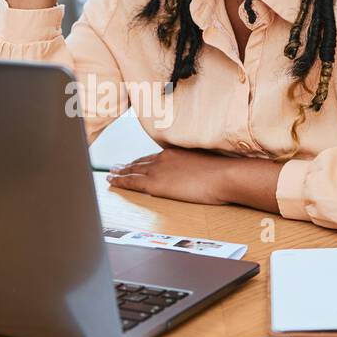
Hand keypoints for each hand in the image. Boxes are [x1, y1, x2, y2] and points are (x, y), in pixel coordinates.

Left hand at [107, 148, 285, 211]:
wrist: (225, 175)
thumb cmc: (223, 172)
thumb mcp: (206, 165)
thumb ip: (195, 167)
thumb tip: (196, 174)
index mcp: (175, 153)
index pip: (153, 158)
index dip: (141, 161)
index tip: (132, 163)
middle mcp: (163, 158)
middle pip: (139, 162)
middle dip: (127, 166)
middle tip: (115, 168)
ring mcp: (158, 169)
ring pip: (132, 171)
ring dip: (119, 173)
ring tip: (110, 175)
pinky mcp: (156, 183)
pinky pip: (132, 182)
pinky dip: (120, 181)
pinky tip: (112, 182)